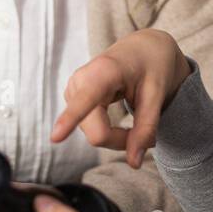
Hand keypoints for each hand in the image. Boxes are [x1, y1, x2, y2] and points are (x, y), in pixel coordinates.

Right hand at [50, 29, 191, 168]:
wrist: (143, 48)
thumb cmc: (152, 65)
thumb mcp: (157, 95)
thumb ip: (146, 128)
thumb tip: (134, 164)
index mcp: (103, 72)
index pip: (86, 101)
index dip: (70, 120)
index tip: (55, 137)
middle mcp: (80, 82)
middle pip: (96, 133)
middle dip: (122, 140)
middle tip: (148, 133)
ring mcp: (73, 92)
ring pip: (93, 135)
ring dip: (116, 136)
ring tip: (137, 119)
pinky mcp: (73, 100)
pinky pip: (90, 130)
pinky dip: (109, 131)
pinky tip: (120, 115)